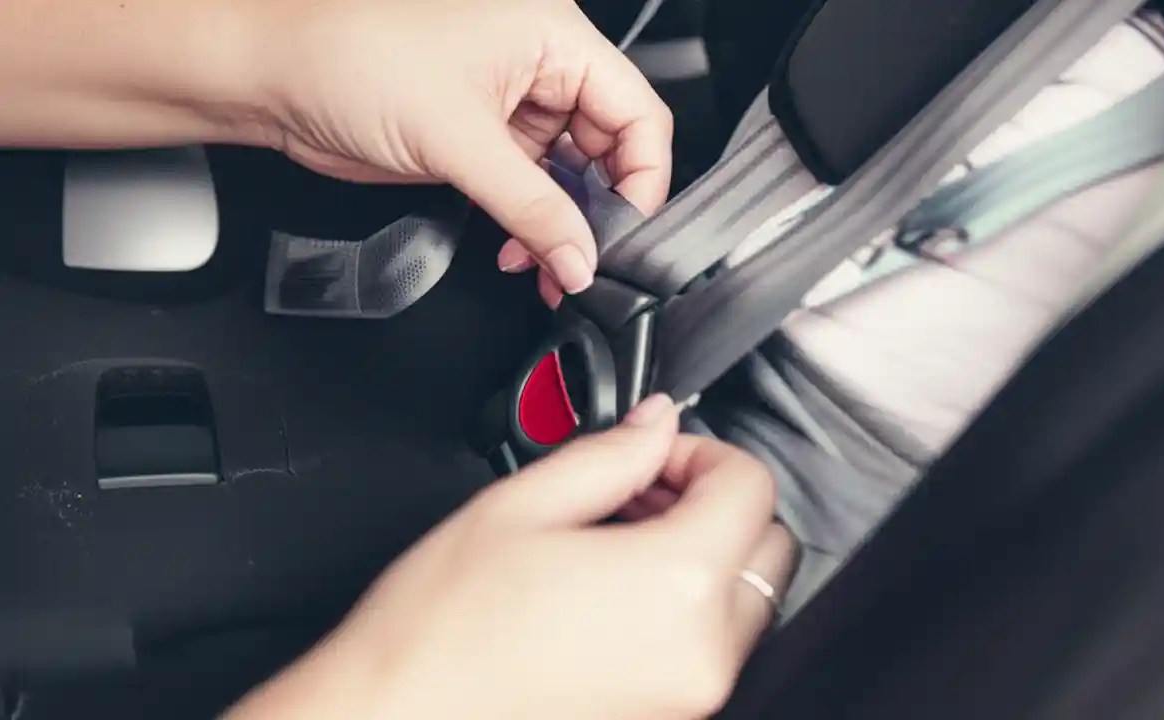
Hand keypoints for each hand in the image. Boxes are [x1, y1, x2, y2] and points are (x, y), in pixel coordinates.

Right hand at [225, 396, 796, 719]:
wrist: (396, 715)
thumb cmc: (441, 632)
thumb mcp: (521, 507)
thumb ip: (610, 454)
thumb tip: (654, 424)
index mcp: (673, 586)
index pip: (751, 486)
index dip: (703, 450)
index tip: (657, 453)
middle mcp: (699, 651)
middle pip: (767, 546)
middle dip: (715, 503)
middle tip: (644, 490)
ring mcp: (690, 694)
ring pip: (746, 598)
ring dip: (704, 555)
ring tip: (619, 540)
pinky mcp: (671, 717)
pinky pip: (712, 647)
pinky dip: (686, 608)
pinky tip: (615, 591)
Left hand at [252, 0, 673, 305]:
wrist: (273, 75)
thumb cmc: (348, 57)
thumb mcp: (458, 139)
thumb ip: (531, 207)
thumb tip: (581, 255)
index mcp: (552, 35)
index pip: (637, 111)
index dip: (643, 177)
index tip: (627, 232)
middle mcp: (538, 65)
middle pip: (608, 147)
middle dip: (600, 211)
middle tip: (587, 260)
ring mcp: (510, 103)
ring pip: (569, 175)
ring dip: (563, 226)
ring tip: (551, 267)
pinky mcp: (479, 137)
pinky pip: (529, 187)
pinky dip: (531, 223)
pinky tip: (522, 250)